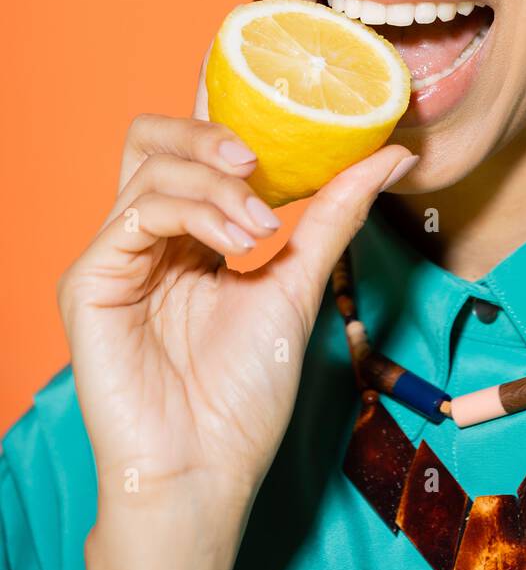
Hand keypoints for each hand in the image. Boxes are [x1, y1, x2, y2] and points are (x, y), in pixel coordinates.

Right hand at [59, 51, 416, 569]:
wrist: (207, 471)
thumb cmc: (243, 395)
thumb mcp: (298, 284)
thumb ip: (334, 214)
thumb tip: (393, 152)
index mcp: (186, 235)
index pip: (190, 149)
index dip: (223, 111)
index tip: (280, 97)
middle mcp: (144, 238)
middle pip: (154, 138)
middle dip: (210, 133)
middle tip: (260, 161)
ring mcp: (113, 257)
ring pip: (151, 167)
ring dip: (219, 187)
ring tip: (262, 229)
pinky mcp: (89, 283)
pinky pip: (136, 214)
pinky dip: (195, 213)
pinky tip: (236, 245)